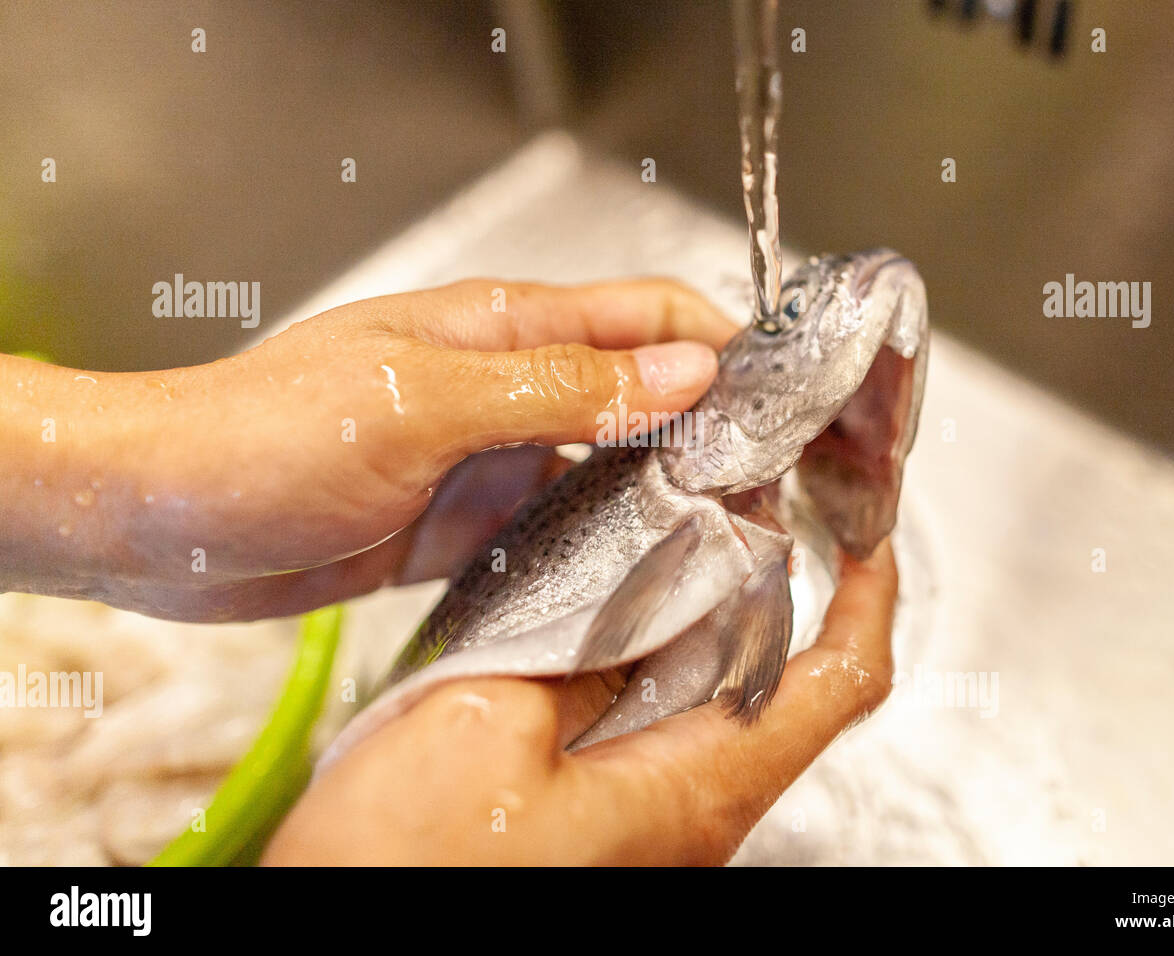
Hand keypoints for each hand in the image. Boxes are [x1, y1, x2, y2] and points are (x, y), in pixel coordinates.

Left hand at [0, 279, 733, 619]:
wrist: (160, 520)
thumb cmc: (263, 436)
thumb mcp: (423, 404)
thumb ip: (557, 388)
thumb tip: (685, 369)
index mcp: (503, 329)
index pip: (646, 313)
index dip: (721, 345)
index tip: (783, 404)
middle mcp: (509, 389)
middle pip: (640, 394)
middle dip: (710, 431)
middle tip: (768, 495)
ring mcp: (489, 460)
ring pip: (606, 471)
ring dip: (661, 499)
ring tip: (721, 547)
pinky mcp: (465, 527)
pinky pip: (555, 535)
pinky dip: (600, 555)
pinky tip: (634, 587)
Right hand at [262, 542, 896, 865]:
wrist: (339, 930)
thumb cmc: (407, 871)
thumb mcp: (486, 728)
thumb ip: (573, 652)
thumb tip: (633, 601)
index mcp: (694, 792)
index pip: (838, 685)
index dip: (870, 599)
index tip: (866, 536)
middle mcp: (688, 818)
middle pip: (775, 691)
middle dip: (768, 593)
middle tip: (735, 512)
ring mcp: (643, 828)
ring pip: (706, 710)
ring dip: (693, 625)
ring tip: (655, 547)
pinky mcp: (593, 829)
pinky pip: (645, 735)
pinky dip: (637, 666)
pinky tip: (585, 624)